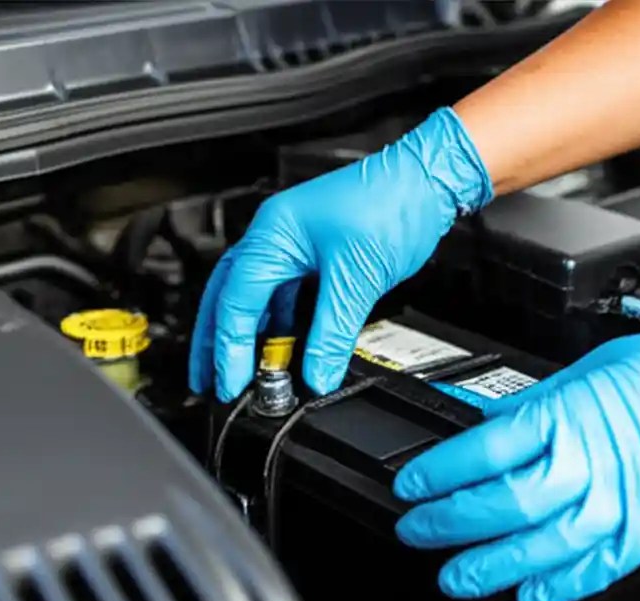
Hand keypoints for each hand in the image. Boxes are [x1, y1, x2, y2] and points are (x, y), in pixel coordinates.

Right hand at [189, 107, 491, 400]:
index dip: (230, 348)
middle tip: (208, 380)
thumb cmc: (394, 202)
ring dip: (249, 334)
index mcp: (273, 235)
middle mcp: (276, 236)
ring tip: (241, 370)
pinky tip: (282, 346)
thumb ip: (332, 334)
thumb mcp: (357, 279)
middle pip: (230, 296)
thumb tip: (317, 375)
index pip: (236, 302)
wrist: (430, 178)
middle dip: (216, 341)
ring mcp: (295, 242)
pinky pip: (285, 293)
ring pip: (257, 296)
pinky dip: (279, 323)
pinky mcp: (317, 251)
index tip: (229, 384)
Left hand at [392, 294, 639, 600]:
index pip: (483, 451)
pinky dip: (559, 586)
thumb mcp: (591, 368)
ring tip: (455, 576)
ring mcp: (623, 503)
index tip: (413, 486)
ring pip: (541, 547)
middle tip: (417, 531)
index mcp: (570, 415)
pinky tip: (528, 593)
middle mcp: (592, 463)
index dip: (438, 474)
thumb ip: (539, 405)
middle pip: (501, 504)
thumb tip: (493, 427)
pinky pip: (596, 569)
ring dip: (491, 566)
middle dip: (448, 523)